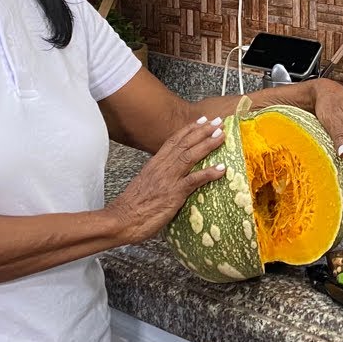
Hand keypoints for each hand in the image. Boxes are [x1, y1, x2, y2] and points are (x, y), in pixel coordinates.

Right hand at [107, 116, 226, 243]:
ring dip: (207, 144)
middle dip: (202, 131)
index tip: (202, 121)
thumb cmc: (132, 207)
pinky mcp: (173, 194)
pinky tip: (221, 169)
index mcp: (154, 164)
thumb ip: (158, 177)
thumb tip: (168, 176)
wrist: (121, 220)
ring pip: (190, 156)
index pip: (173, 141)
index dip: (189, 130)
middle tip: (218, 122)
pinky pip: (193, 180)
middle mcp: (161, 167)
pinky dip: (208, 173)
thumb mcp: (145, 184)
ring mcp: (168, 179)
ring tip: (221, 136)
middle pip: (184, 144)